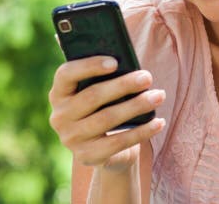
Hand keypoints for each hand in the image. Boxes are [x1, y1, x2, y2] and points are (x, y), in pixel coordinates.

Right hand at [48, 56, 165, 171]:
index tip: (115, 62)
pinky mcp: (86, 156)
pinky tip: (159, 122)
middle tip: (147, 77)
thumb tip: (131, 66)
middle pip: (92, 96)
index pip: (66, 74)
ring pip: (107, 118)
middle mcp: (59, 116)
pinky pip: (118, 142)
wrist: (108, 150)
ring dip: (137, 105)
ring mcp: (71, 138)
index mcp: (60, 93)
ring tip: (159, 96)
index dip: (89, 66)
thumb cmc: (107, 108)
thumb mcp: (103, 92)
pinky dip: (142, 131)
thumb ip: (108, 77)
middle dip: (123, 85)